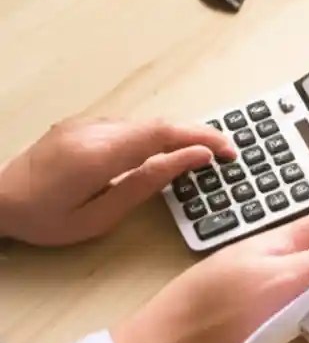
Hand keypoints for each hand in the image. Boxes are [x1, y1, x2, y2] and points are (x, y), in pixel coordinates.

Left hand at [0, 117, 235, 245]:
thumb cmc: (45, 219)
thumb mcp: (99, 215)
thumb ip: (145, 183)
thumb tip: (187, 159)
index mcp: (101, 153)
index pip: (164, 133)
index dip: (202, 138)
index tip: (229, 150)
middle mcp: (95, 129)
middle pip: (159, 124)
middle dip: (198, 135)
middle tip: (227, 151)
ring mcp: (87, 124)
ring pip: (145, 123)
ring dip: (177, 135)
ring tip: (202, 153)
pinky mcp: (82, 126)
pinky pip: (129, 126)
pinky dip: (154, 136)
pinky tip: (165, 151)